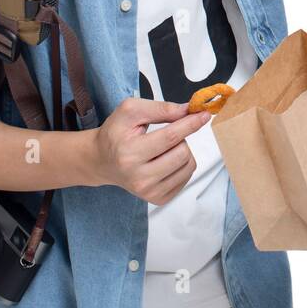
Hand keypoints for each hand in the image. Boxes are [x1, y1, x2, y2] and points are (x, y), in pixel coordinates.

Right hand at [89, 98, 210, 204]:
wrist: (102, 161)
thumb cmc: (116, 133)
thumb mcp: (130, 111)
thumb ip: (160, 108)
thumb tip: (188, 111)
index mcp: (130, 153)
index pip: (170, 137)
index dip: (190, 124)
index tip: (205, 114)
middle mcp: (139, 177)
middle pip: (182, 152)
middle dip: (181, 138)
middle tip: (165, 135)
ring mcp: (149, 191)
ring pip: (188, 165)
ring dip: (183, 151)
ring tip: (164, 148)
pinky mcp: (158, 199)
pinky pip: (186, 178)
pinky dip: (182, 165)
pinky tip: (165, 160)